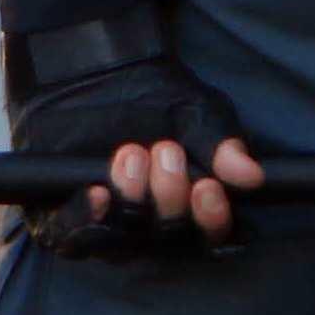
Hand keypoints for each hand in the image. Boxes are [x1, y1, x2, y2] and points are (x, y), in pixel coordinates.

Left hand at [5, 42, 258, 256]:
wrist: (98, 71)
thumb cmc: (156, 98)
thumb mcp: (198, 114)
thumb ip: (223, 145)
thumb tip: (252, 177)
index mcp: (189, 208)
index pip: (208, 235)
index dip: (210, 221)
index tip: (208, 187)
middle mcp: (149, 227)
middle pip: (165, 240)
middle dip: (168, 197)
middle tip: (165, 150)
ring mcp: (106, 226)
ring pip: (120, 243)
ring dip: (130, 202)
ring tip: (131, 154)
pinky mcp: (62, 217)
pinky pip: (70, 238)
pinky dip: (84, 220)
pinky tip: (96, 193)